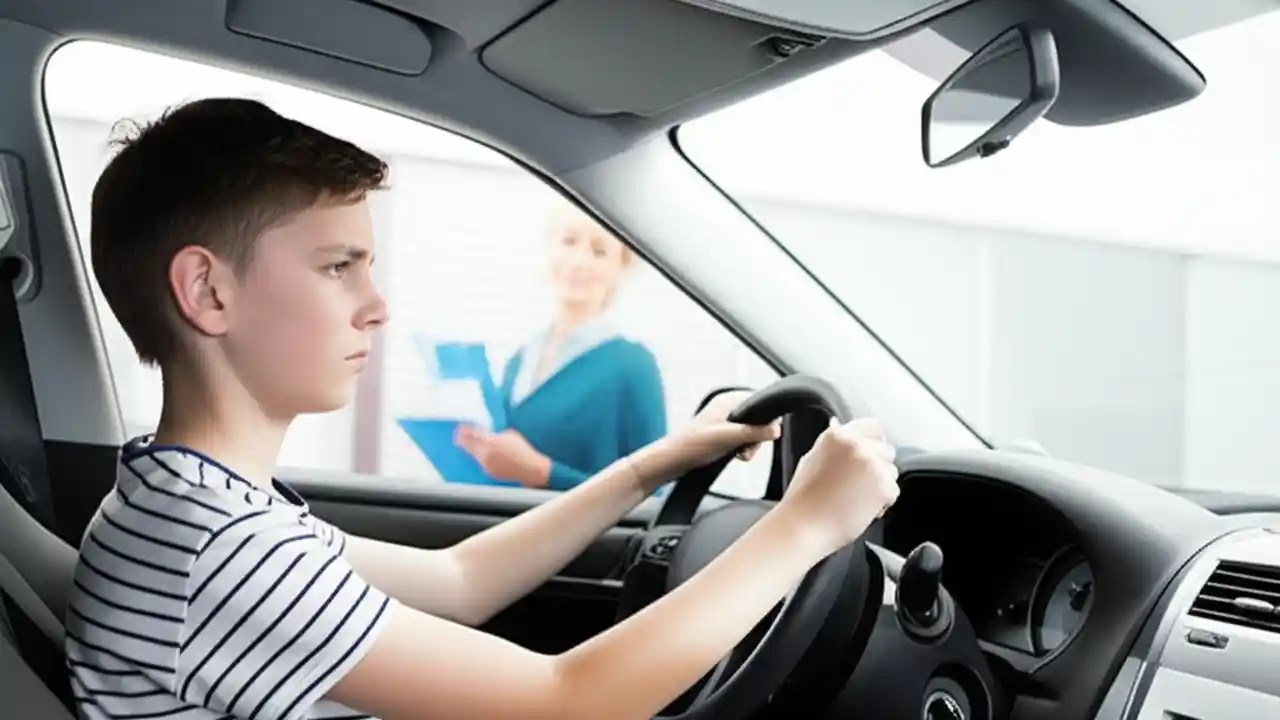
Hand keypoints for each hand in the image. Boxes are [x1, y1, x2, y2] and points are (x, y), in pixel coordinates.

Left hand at [455, 426, 552, 487]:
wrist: (530, 468)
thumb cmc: (522, 449)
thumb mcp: (509, 435)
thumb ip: (495, 434)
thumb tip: (488, 435)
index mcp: (490, 443)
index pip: (471, 436)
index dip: (464, 431)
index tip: (460, 429)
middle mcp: (485, 455)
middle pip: (468, 446)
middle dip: (465, 440)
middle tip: (459, 436)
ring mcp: (486, 465)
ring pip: (475, 454)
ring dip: (475, 449)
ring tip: (475, 444)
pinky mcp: (489, 472)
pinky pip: (482, 462)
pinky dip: (483, 457)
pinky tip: (488, 454)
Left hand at [629, 390, 780, 492]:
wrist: (671, 460)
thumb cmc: (692, 446)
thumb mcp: (728, 438)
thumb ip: (754, 432)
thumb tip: (777, 429)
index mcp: (728, 400)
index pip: (761, 401)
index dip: (767, 419)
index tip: (764, 435)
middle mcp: (728, 407)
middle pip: (759, 418)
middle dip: (758, 436)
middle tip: (749, 450)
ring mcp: (725, 420)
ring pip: (752, 430)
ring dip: (751, 444)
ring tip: (742, 455)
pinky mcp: (722, 433)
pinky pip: (742, 438)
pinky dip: (743, 447)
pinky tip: (737, 456)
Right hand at [777, 417, 898, 555]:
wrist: (803, 526)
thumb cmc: (802, 499)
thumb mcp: (812, 459)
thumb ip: (833, 444)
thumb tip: (839, 425)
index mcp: (838, 435)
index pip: (872, 426)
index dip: (873, 442)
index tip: (869, 454)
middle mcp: (857, 445)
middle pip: (886, 449)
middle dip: (877, 465)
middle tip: (858, 484)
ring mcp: (872, 465)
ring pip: (891, 470)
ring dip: (880, 484)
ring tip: (856, 498)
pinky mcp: (883, 487)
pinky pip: (893, 491)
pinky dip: (882, 502)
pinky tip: (861, 508)